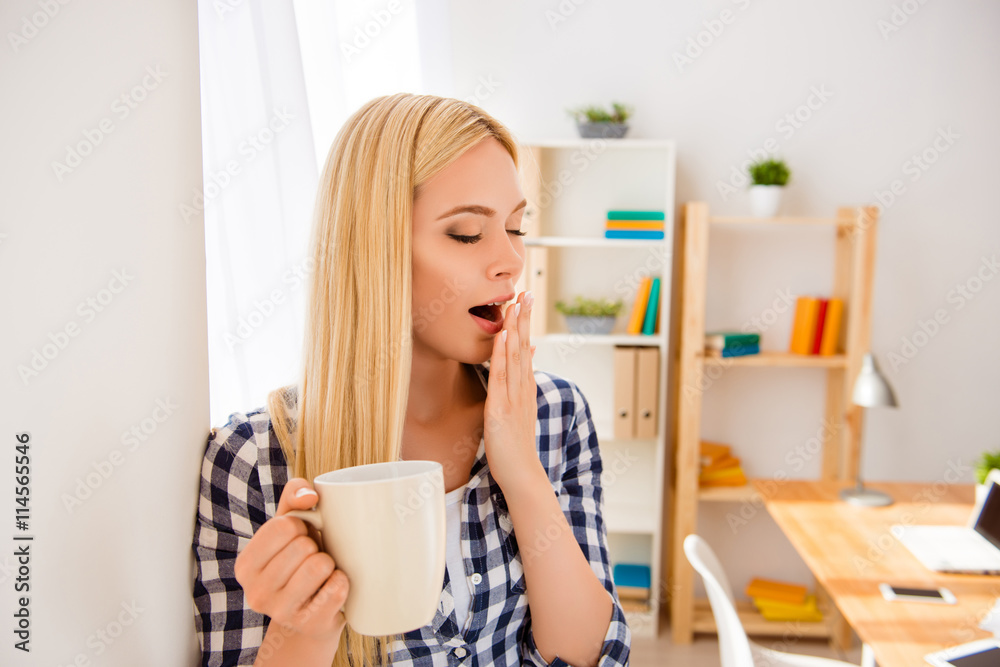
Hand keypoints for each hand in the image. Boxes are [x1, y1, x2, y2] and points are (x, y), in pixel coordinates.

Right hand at [234, 478, 349, 643]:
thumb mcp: (290, 526)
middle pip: (303, 546)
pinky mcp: (310, 625)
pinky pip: (337, 588)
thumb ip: (294, 496)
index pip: (282, 526)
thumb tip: (310, 496)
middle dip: (315, 546)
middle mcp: (256, 593)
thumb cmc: (300, 561)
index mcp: (245, 565)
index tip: (299, 538)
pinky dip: (342, 582)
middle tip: (311, 559)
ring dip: (329, 564)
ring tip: (321, 574)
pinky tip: (331, 589)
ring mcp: (282, 613)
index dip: (300, 525)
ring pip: (319, 566)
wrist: (310, 616)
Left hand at [483, 291, 541, 493]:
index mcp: (526, 388)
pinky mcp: (502, 409)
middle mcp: (523, 388)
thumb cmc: (516, 446)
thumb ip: (522, 388)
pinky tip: (503, 335)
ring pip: (515, 356)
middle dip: (524, 319)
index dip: (525, 324)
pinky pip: (502, 376)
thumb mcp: (521, 412)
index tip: (525, 300)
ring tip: (516, 303)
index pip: (526, 349)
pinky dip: (503, 354)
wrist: (522, 474)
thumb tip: (526, 368)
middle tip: (527, 291)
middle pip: (524, 347)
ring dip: (515, 328)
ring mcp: (514, 397)